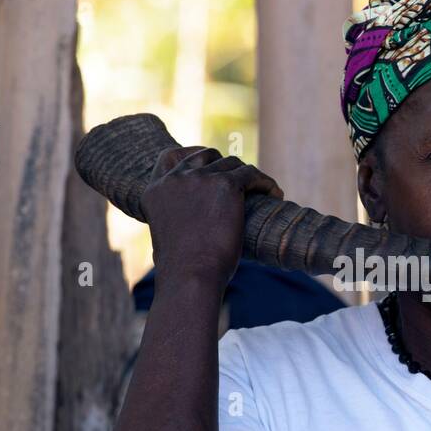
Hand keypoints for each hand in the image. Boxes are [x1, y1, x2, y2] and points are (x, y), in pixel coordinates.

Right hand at [140, 145, 282, 285]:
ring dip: (249, 176)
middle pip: (207, 156)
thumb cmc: (181, 270)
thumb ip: (174, 219)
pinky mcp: (226, 185)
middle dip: (225, 165)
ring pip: (232, 164)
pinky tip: (275, 195)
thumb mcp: (167, 236)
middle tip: (242, 182)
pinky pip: (251, 174)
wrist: (190, 276)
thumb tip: (189, 224)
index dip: (193, 155)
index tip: (211, 164)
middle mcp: (176, 178)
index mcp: (156, 190)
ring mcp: (200, 179)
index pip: (172, 157)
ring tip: (264, 191)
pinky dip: (265, 183)